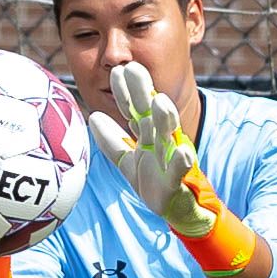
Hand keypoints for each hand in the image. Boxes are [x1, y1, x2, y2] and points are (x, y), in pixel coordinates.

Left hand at [86, 62, 216, 238]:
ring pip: (169, 134)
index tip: (116, 72)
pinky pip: (181, 169)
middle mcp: (162, 141)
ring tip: (160, 100)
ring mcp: (172, 158)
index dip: (125, 93)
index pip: (135, 110)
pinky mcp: (179, 179)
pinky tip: (183, 152)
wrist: (178, 209)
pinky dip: (182, 161)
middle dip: (144, 92)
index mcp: (149, 135)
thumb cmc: (154, 182)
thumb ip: (111, 141)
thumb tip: (93, 117)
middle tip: (134, 68)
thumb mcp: (127, 161)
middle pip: (151, 113)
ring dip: (166, 117)